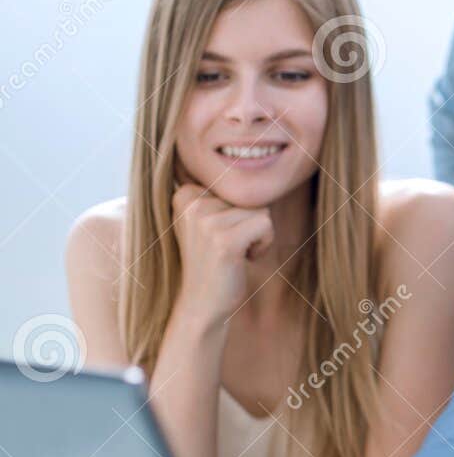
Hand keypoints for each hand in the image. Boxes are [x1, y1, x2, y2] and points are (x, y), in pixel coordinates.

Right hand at [170, 183, 273, 325]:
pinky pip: (265, 226)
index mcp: (185, 193)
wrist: (202, 303)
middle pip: (250, 198)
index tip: (218, 234)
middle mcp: (191, 203)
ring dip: (256, 236)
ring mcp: (206, 221)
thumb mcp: (208, 220)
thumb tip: (251, 153)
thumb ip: (219, 194)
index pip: (237, 185)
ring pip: (261, 211)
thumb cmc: (214, 260)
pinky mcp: (224, 240)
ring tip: (232, 253)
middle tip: (226, 247)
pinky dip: (262, 245)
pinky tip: (240, 259)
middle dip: (249, 224)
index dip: (238, 211)